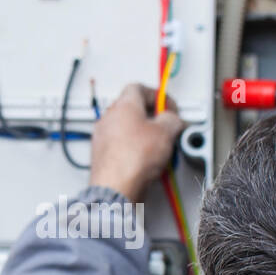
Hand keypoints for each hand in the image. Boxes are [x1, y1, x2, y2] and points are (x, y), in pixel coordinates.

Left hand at [89, 83, 184, 202]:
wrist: (116, 187)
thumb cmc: (134, 159)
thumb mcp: (166, 132)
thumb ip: (173, 119)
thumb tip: (174, 120)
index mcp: (123, 105)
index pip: (139, 87)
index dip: (158, 96)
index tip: (168, 107)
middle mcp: (108, 118)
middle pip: (132, 108)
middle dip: (151, 116)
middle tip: (165, 126)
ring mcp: (102, 137)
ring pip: (126, 128)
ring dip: (142, 134)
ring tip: (157, 146)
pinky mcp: (102, 156)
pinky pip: (120, 145)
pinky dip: (133, 149)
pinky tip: (145, 161)